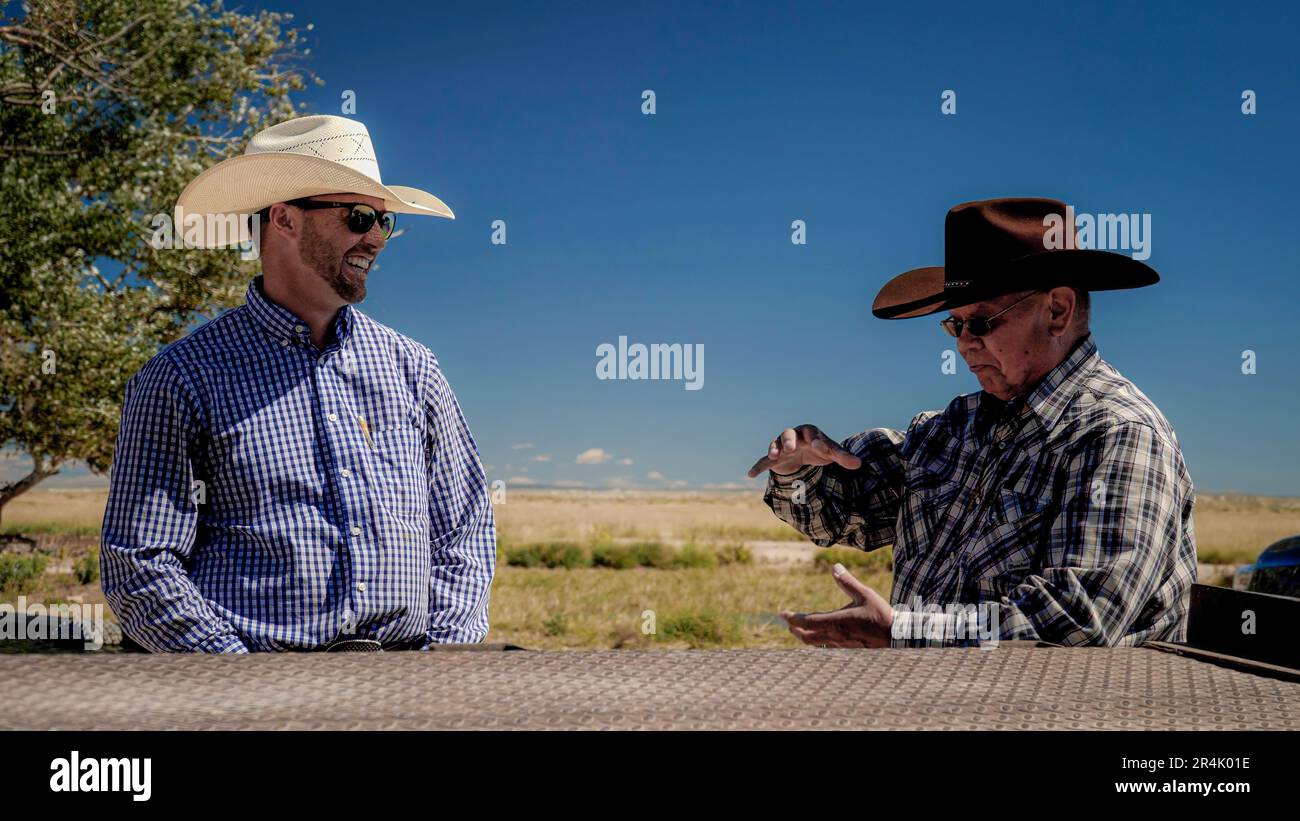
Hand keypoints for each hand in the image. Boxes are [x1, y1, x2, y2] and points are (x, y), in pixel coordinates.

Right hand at [746, 424, 861, 477]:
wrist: (802, 453)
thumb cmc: (818, 449)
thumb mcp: (831, 453)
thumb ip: (843, 457)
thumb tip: (859, 464)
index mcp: (809, 433)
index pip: (813, 434)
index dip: (817, 441)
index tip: (821, 448)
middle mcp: (794, 436)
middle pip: (788, 433)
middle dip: (789, 440)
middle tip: (791, 448)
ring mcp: (781, 447)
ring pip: (775, 443)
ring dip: (774, 448)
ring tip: (774, 456)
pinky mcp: (773, 459)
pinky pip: (763, 461)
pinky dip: (757, 467)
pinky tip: (751, 474)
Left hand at [781, 563, 892, 647]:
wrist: (896, 636)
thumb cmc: (881, 614)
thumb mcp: (864, 594)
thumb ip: (848, 582)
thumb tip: (835, 567)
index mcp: (837, 622)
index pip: (807, 622)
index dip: (792, 618)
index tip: (782, 613)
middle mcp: (835, 635)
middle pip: (806, 636)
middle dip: (794, 629)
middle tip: (786, 621)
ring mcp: (840, 644)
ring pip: (815, 643)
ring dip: (803, 636)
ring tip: (797, 629)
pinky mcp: (847, 648)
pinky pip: (825, 646)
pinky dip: (816, 641)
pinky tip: (818, 636)